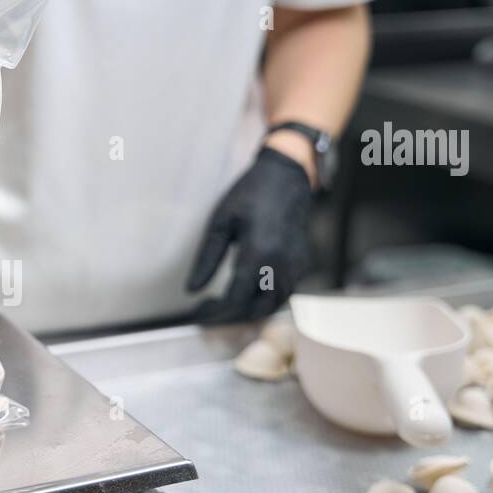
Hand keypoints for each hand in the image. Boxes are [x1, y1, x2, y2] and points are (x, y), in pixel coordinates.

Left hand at [185, 147, 313, 323]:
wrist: (287, 176)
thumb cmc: (250, 194)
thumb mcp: (221, 223)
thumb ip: (206, 259)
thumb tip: (191, 290)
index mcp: (258, 253)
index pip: (236, 299)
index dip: (215, 312)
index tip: (198, 311)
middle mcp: (280, 264)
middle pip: (255, 309)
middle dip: (230, 316)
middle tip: (209, 309)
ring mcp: (295, 265)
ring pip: (272, 305)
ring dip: (248, 310)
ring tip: (225, 303)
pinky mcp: (301, 263)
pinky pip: (284, 293)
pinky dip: (265, 300)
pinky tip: (247, 292)